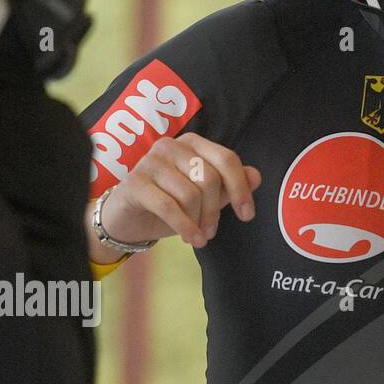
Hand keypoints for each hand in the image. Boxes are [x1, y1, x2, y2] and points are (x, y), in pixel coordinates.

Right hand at [99, 132, 260, 247]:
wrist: (127, 220)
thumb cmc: (170, 204)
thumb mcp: (204, 198)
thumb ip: (229, 185)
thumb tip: (256, 176)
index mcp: (192, 144)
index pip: (227, 159)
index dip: (241, 188)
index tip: (248, 214)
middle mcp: (171, 146)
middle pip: (209, 177)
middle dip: (216, 210)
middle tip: (212, 231)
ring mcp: (150, 162)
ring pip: (190, 193)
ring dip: (198, 221)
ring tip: (199, 235)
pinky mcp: (134, 182)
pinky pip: (168, 206)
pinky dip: (185, 226)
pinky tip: (192, 239)